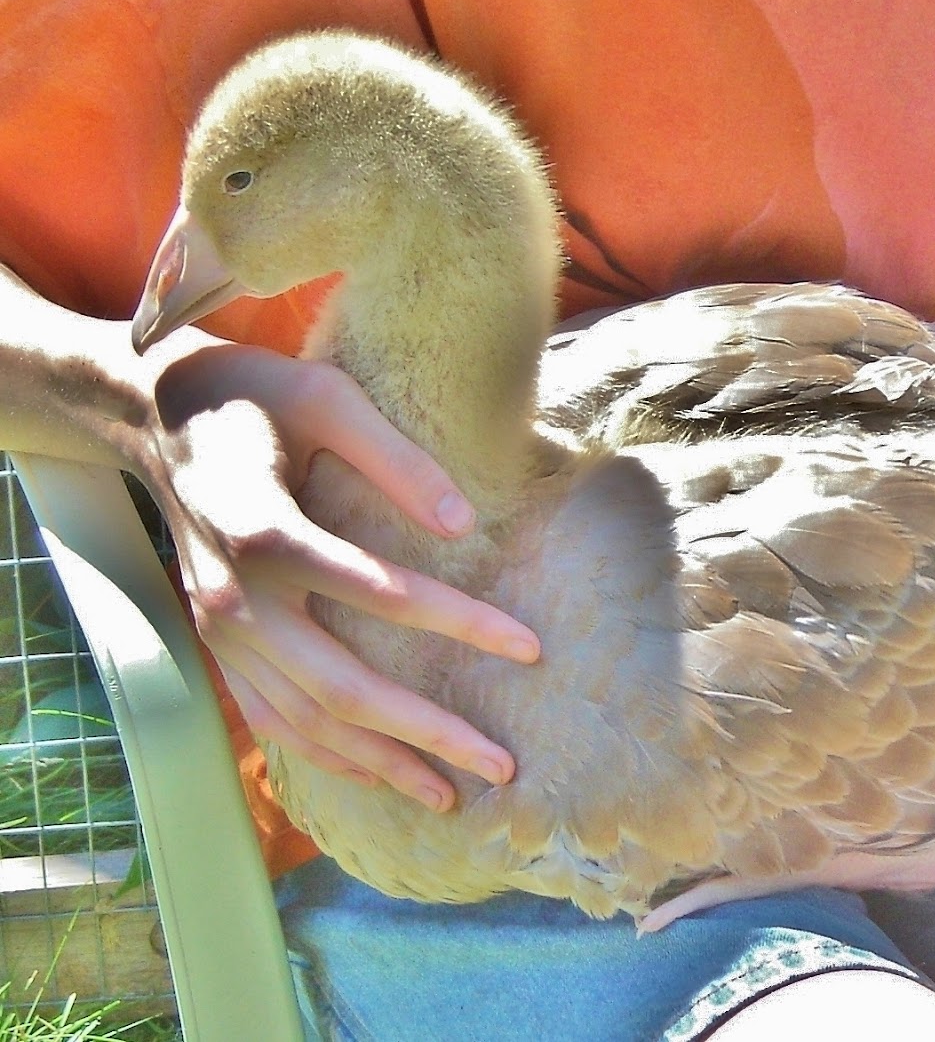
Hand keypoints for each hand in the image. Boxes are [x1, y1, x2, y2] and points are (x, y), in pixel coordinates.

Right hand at [135, 334, 540, 811]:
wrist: (152, 413)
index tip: (529, 647)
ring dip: (382, 762)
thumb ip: (395, 459)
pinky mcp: (216, 643)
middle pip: (342, 688)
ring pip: (306, 721)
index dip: (460, 623)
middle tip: (503, 763)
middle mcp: (234, 597)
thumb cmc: (253, 394)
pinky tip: (379, 773)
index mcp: (263, 532)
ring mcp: (219, 630)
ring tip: (452, 794)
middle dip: (428, 732)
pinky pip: (271, 718)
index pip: (380, 593)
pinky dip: (326, 754)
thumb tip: (464, 525)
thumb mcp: (327, 397)